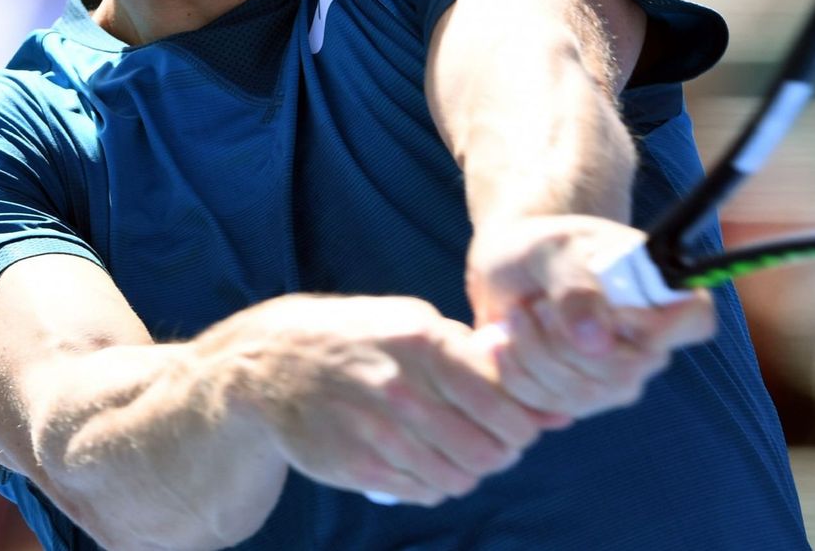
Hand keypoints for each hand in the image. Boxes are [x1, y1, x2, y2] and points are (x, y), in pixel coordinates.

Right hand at [229, 295, 564, 506]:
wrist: (269, 365)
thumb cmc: (357, 339)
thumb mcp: (412, 323)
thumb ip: (476, 355)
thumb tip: (544, 396)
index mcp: (424, 343)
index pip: (505, 401)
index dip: (524, 420)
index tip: (519, 420)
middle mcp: (402, 388)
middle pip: (489, 448)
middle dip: (504, 451)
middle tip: (494, 442)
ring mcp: (377, 431)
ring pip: (459, 477)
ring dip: (471, 471)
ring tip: (459, 453)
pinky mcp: (356, 466)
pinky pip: (422, 491)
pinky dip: (436, 485)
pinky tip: (426, 464)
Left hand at [467, 215, 715, 418]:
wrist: (513, 267)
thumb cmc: (547, 247)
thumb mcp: (558, 250)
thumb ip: (577, 288)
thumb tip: (597, 343)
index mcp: (668, 296)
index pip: (694, 322)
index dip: (652, 321)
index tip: (607, 301)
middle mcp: (653, 346)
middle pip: (622, 372)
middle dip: (560, 340)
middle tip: (533, 305)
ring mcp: (618, 380)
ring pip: (580, 395)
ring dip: (530, 354)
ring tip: (515, 316)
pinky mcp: (580, 401)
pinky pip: (548, 408)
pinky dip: (513, 374)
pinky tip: (502, 342)